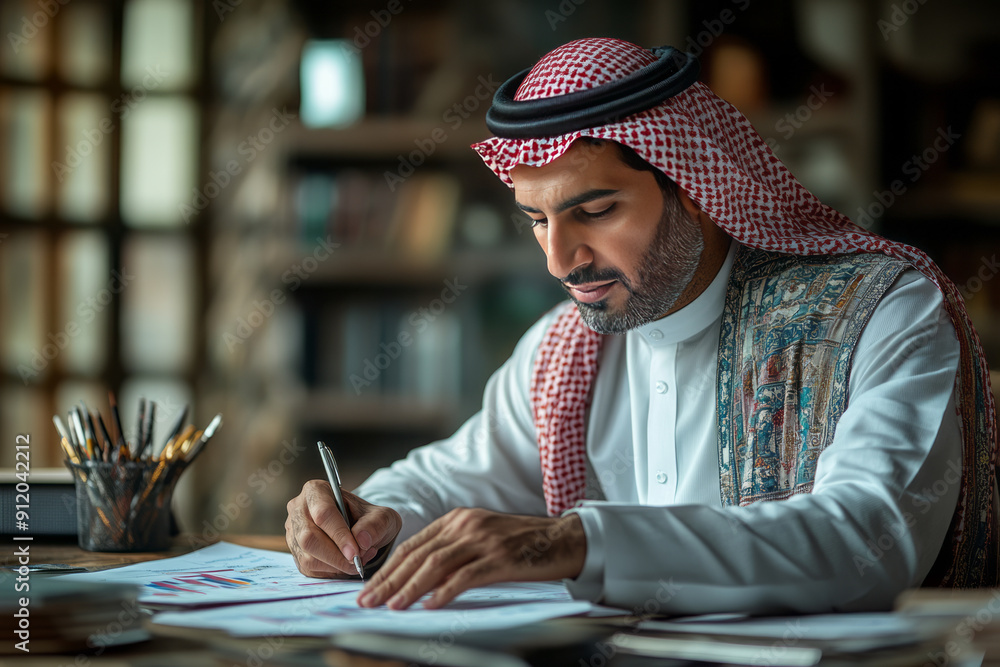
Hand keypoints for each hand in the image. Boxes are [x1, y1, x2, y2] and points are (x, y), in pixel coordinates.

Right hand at [285, 480, 400, 577]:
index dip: (339, 535)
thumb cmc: (370, 519)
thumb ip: (375, 525)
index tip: (355, 552)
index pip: (323, 513)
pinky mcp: (296, 552)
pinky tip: (345, 564)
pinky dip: (330, 571)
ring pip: (307, 556)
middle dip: (336, 555)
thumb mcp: (382, 517)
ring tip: (357, 560)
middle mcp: (299, 509)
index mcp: (316, 490)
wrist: (363, 529)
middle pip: (309, 537)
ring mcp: (294, 532)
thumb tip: (361, 540)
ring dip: (334, 565)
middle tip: (357, 561)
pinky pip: (308, 569)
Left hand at [356, 508, 585, 609]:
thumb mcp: (481, 538)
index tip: (369, 587)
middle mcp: (466, 525)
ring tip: (392, 606)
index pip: (413, 545)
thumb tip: (420, 578)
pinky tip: (431, 605)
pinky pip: (466, 575)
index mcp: (458, 519)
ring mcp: (484, 540)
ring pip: (436, 564)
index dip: (388, 567)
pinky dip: (445, 590)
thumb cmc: (521, 544)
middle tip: (367, 601)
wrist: (562, 539)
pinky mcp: (501, 558)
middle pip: (419, 554)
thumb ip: (453, 550)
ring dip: (410, 587)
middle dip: (389, 579)